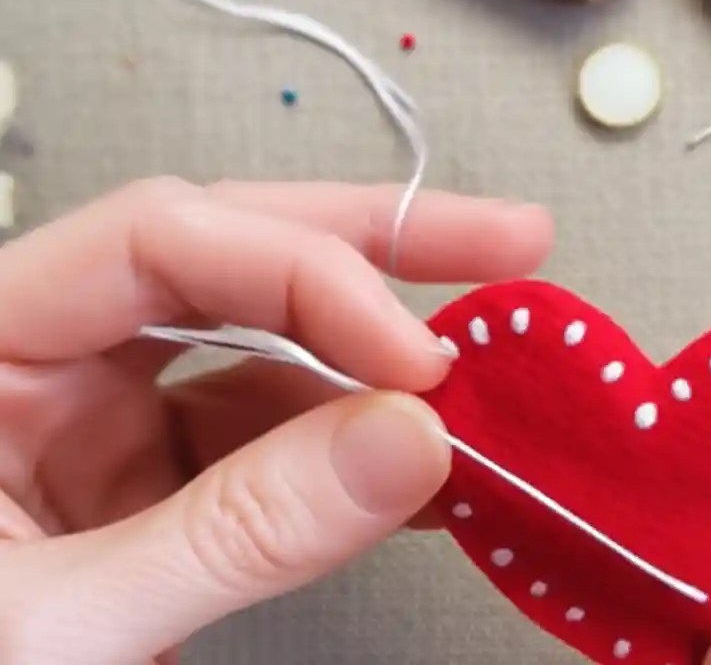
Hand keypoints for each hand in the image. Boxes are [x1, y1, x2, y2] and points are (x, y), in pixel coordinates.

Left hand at [0, 178, 553, 663]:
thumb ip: (240, 533)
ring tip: (493, 390)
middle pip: (228, 252)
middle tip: (511, 239)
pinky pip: (273, 444)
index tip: (418, 364)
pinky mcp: (151, 487)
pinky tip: (433, 475)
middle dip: (376, 248)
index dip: (307, 277)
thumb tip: (412, 443)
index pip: (162, 243)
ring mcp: (101, 426)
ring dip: (385, 373)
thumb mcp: (64, 630)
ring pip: (267, 351)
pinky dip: (360, 457)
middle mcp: (42, 365)